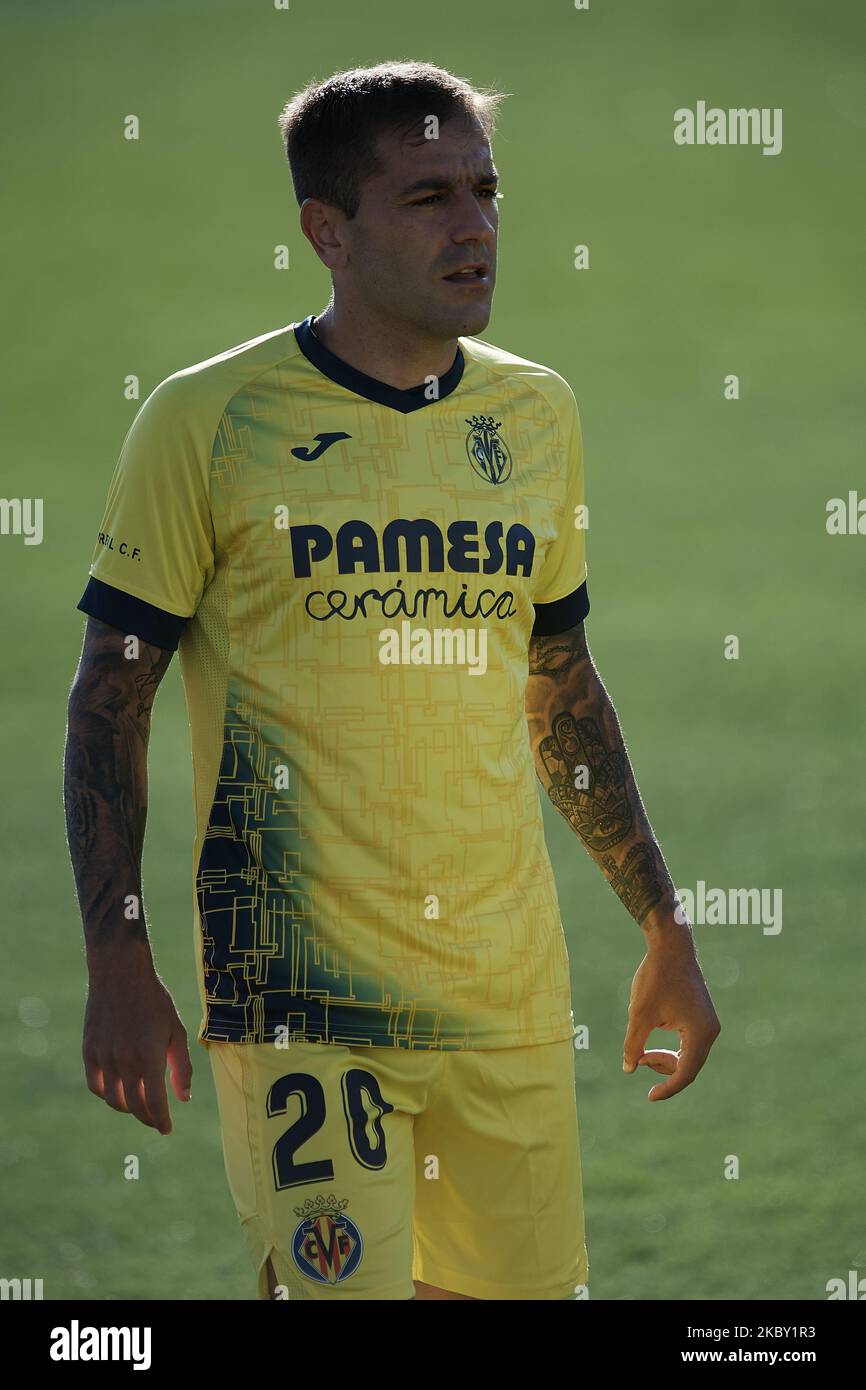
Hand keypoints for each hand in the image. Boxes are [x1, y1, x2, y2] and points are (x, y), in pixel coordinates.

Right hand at [83, 959, 192, 1133]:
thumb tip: (184, 1098)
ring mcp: (104, 1058)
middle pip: (134, 1106)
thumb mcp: (176, 1031)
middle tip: (156, 1118)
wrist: (120, 975)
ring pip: (113, 1100)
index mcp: (149, 1058)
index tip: (167, 1129)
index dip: (161, 1121)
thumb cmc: (155, 1001)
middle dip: (148, 1117)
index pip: (155, 1104)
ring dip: (128, 1108)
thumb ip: (181, 1067)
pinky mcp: (89, 1052)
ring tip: (140, 1103)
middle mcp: (124, 1062)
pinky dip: (108, 1094)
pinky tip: (119, 1090)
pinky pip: (96, 1085)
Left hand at [623, 929, 719, 1100]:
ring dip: (666, 1058)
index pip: (686, 1073)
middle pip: (688, 1067)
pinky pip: (689, 1043)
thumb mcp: (639, 1014)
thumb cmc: (655, 978)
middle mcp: (710, 1031)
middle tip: (638, 1057)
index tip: (649, 1097)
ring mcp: (709, 1023)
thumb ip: (633, 1045)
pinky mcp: (702, 1016)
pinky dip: (672, 1047)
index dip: (668, 1088)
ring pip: (689, 1056)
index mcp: (700, 1033)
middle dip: (662, 1068)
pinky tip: (652, 1039)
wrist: (670, 947)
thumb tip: (629, 1069)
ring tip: (642, 1049)